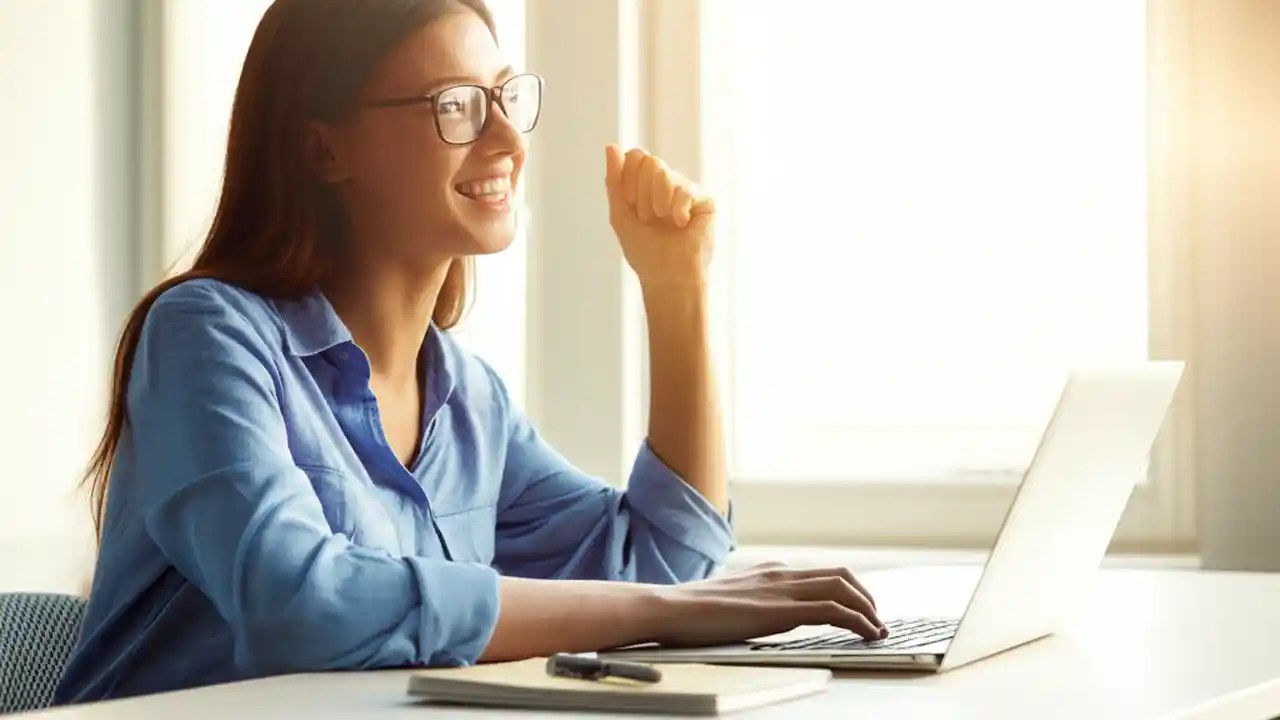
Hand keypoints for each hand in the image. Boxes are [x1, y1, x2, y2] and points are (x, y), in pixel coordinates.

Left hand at [604, 144, 715, 289]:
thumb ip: (614, 181)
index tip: (630, 206)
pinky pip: (684, 188)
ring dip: (655, 202)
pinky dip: (676, 208)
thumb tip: (611, 146)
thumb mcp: (620, 214)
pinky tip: (680, 224)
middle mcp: (667, 184)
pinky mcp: (705, 200)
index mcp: (646, 186)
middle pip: (648, 160)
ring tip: (663, 222)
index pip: (634, 157)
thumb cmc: (644, 252)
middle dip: (640, 192)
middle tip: (648, 218)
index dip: (627, 178)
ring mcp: (686, 190)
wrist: (668, 278)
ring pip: (664, 171)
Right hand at [645, 563, 887, 646]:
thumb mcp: (729, 602)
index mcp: (769, 572)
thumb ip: (750, 603)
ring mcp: (782, 589)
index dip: (847, 590)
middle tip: (875, 619)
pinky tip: (868, 635)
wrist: (670, 609)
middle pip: (840, 576)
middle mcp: (781, 574)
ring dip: (868, 609)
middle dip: (865, 597)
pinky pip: (834, 611)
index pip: (819, 574)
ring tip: (877, 630)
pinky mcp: (782, 610)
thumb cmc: (691, 612)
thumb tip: (757, 615)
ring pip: (843, 589)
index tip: (858, 608)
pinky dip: (859, 621)